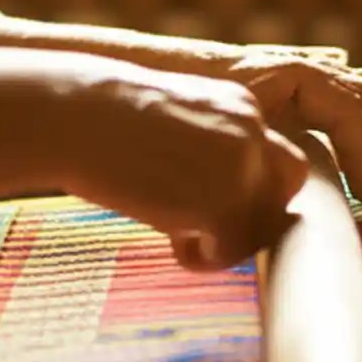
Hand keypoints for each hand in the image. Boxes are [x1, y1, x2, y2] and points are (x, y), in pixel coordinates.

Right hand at [59, 62, 308, 269]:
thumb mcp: (174, 116)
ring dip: (232, 237)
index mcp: (241, 104)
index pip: (274, 153)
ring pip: (265, 221)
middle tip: (215, 224)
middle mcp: (252, 131)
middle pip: (288, 185)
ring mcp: (242, 168)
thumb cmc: (105, 118)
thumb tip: (214, 187)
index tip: (215, 197)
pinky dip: (207, 257)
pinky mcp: (221, 205)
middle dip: (259, 209)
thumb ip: (208, 143)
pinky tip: (173, 245)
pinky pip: (232, 249)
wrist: (73, 115)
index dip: (251, 183)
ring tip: (184, 237)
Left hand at [211, 48, 361, 201]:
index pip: (353, 115)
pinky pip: (353, 105)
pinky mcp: (310, 89)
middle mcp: (317, 69)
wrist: (179, 69)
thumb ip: (268, 148)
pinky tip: (360, 167)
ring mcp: (317, 75)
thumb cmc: (201, 98)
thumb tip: (298, 184)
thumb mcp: (233, 122)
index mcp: (302, 75)